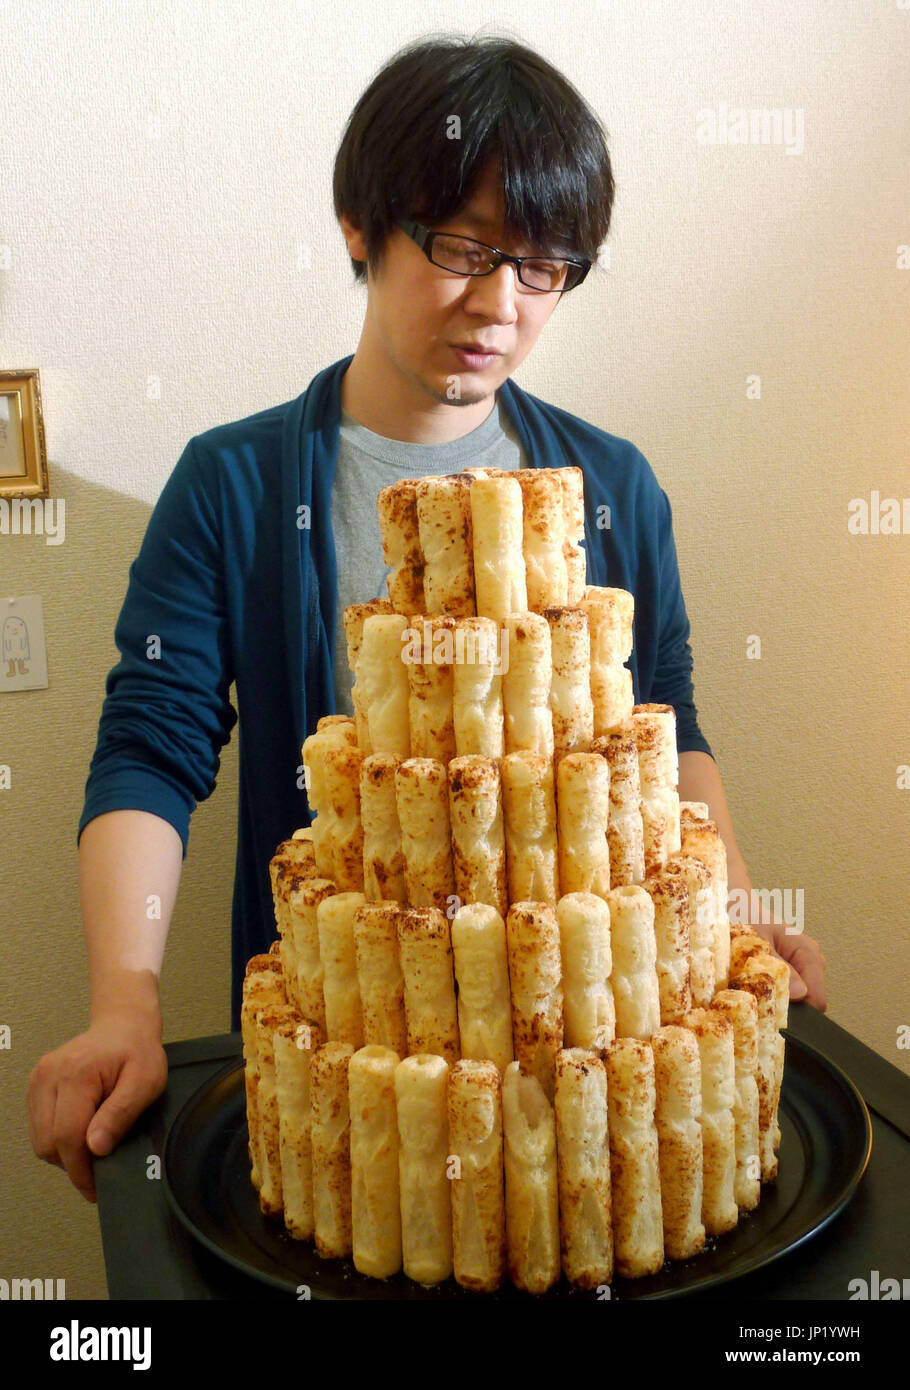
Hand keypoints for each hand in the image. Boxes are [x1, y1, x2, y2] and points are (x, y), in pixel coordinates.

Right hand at [26, 1011, 167, 1202]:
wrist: (123, 1025)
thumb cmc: (137, 1051)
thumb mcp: (146, 1082)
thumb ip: (120, 1114)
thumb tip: (95, 1148)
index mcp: (77, 1073)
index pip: (66, 1136)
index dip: (80, 1169)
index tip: (94, 1187)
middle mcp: (50, 1075)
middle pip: (48, 1143)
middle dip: (73, 1163)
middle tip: (99, 1165)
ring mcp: (39, 1079)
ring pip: (39, 1140)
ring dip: (63, 1152)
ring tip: (92, 1143)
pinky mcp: (36, 1085)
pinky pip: (38, 1128)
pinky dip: (57, 1139)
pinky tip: (80, 1130)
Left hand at [749, 919, 826, 1011]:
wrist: (738, 907)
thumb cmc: (747, 920)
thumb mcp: (757, 943)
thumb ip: (778, 967)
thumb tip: (800, 993)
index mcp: (809, 954)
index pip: (816, 999)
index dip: (798, 1012)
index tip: (774, 1013)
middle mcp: (812, 961)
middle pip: (809, 1002)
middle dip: (787, 1007)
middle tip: (758, 1002)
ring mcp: (803, 965)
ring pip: (799, 999)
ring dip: (779, 1001)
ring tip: (754, 991)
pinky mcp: (793, 969)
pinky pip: (790, 991)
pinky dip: (774, 993)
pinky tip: (756, 986)